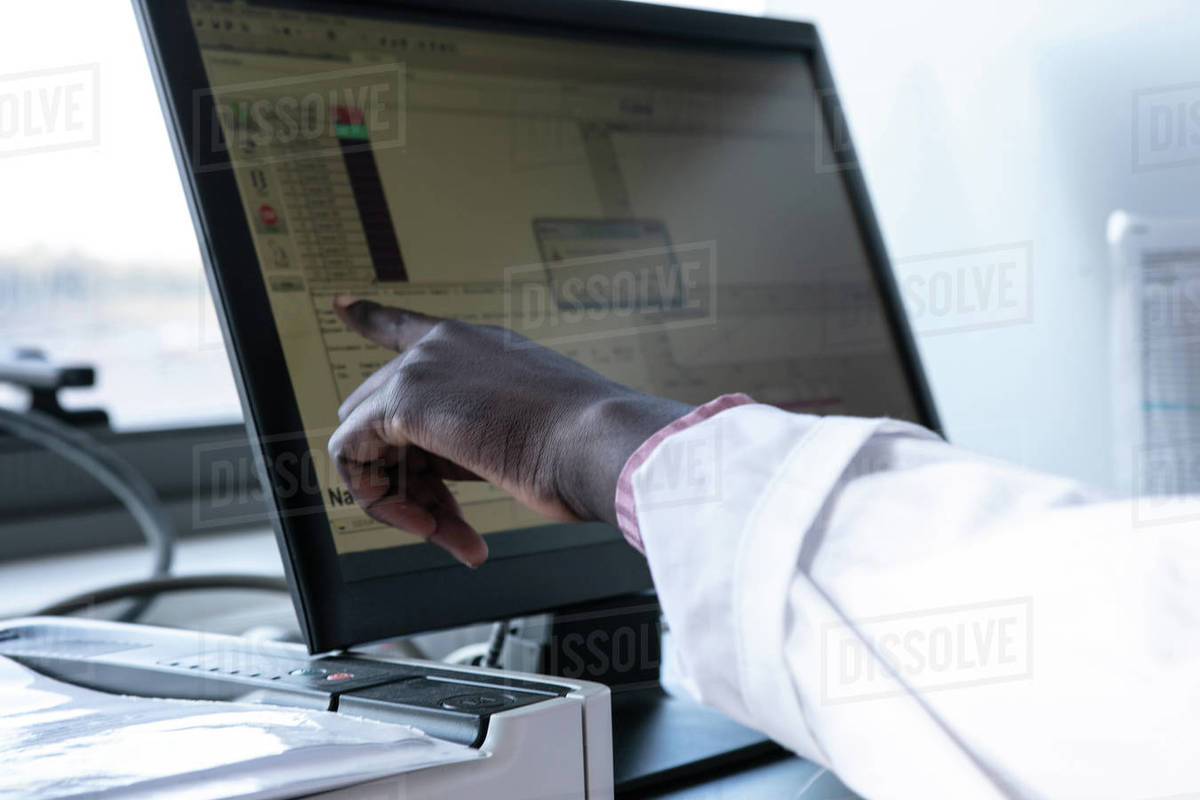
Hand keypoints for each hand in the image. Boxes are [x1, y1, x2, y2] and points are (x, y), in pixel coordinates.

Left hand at [327, 297, 692, 566]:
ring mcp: (419, 367)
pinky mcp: (403, 401)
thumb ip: (470, 435)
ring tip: (445, 533)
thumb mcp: (525, 430)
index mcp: (477, 346)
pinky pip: (354, 459)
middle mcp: (441, 347)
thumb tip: (427, 475)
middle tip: (449, 521)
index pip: (408, 327)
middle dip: (407, 475)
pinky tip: (430, 527)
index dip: (371, 316)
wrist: (601, 443)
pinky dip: (382, 502)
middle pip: (380, 414)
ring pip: (362, 440)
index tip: (342, 305)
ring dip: (399, 498)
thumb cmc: (584, 448)